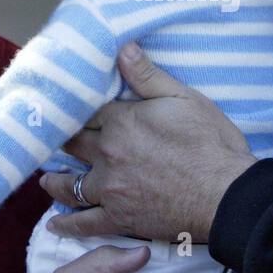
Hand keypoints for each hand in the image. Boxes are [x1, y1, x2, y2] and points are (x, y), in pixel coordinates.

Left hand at [39, 42, 257, 241]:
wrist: (226, 195)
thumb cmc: (212, 144)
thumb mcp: (185, 99)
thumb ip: (148, 76)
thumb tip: (122, 48)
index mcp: (122, 122)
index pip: (88, 111)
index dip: (78, 108)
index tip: (66, 108)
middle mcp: (108, 155)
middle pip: (73, 144)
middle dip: (62, 140)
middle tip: (50, 139)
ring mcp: (110, 190)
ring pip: (69, 184)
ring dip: (54, 180)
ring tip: (46, 177)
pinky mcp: (119, 219)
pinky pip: (84, 223)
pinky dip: (67, 225)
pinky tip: (55, 225)